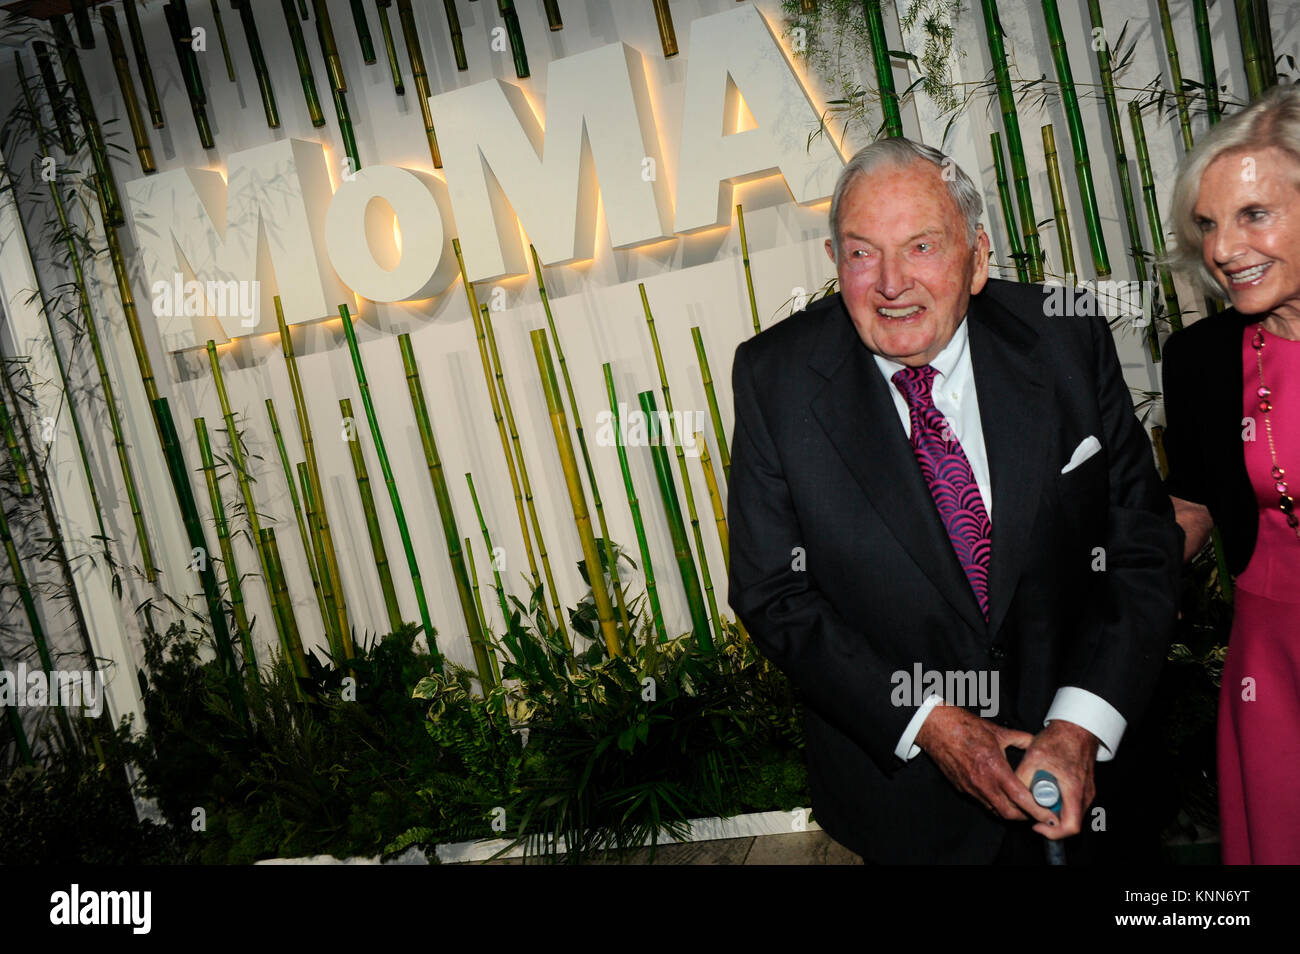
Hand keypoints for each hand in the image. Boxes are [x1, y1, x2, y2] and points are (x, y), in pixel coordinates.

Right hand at [916, 704, 1058, 826]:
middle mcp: (983, 782)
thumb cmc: (965, 727)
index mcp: (995, 768)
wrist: (937, 729)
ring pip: (995, 811)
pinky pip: (982, 802)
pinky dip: (995, 803)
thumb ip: (1021, 739)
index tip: (1049, 815)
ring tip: (1021, 805)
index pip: (1020, 798)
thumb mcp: (998, 732)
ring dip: (1010, 811)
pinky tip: (1000, 794)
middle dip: (1026, 816)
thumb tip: (1035, 743)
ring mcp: (971, 788)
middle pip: (1009, 813)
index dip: (1037, 810)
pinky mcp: (962, 788)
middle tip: (1038, 812)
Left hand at [1014, 719, 1099, 839]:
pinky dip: (1058, 802)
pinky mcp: (1084, 790)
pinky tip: (1045, 790)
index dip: (1052, 832)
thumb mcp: (1034, 756)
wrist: (1076, 728)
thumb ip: (1023, 777)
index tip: (1036, 825)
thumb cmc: (1059, 739)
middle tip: (1033, 806)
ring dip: (1052, 810)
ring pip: (1070, 813)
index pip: (1070, 826)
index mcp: (1074, 790)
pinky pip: (1071, 804)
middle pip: (1069, 822)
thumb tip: (1013, 794)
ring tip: (1037, 795)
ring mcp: (1086, 793)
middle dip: (1049, 819)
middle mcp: (1085, 795)